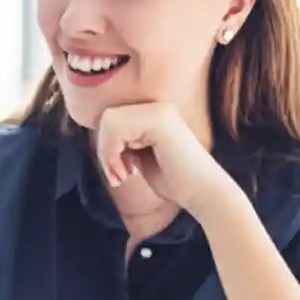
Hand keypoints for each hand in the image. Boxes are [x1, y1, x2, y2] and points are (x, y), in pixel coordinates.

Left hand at [94, 102, 233, 215]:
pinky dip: (113, 154)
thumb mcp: (140, 155)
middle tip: (117, 176)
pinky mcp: (158, 120)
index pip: (113, 118)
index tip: (118, 172)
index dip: (107, 146)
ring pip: (109, 121)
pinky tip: (128, 174)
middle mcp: (157, 106)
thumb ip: (123, 141)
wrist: (201, 193)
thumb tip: (98, 131)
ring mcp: (159, 110)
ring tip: (121, 176)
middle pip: (108, 117)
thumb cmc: (173, 180)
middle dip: (105, 150)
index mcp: (154, 113)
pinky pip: (116, 129)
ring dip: (108, 154)